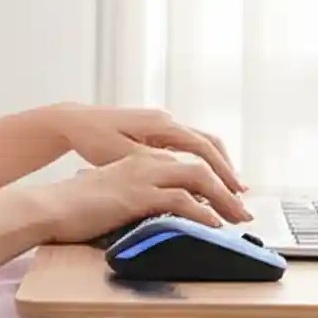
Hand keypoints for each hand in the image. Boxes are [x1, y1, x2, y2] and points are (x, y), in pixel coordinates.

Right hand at [36, 150, 253, 243]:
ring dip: (223, 200)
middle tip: (243, 211)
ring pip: (198, 180)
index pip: (187, 165)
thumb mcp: (110, 197)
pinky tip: (214, 224)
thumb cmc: (74, 207)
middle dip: (226, 189)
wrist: (49, 206)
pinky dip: (202, 212)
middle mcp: (146, 162)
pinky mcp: (138, 195)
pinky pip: (181, 200)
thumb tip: (154, 216)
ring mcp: (143, 176)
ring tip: (238, 219)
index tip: (227, 200)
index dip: (212, 181)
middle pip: (200, 168)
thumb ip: (136, 201)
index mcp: (140, 161)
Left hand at [52, 104, 246, 193]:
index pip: (203, 148)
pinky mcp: (157, 132)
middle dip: (228, 170)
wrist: (76, 123)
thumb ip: (154, 165)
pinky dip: (202, 164)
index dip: (222, 172)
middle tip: (241, 197)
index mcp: (162, 125)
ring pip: (201, 145)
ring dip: (217, 167)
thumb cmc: (95, 140)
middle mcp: (168, 121)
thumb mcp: (123, 156)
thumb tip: (182, 175)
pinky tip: (206, 182)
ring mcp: (164, 125)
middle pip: (210, 144)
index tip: (236, 193)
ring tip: (231, 191)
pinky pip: (188, 147)